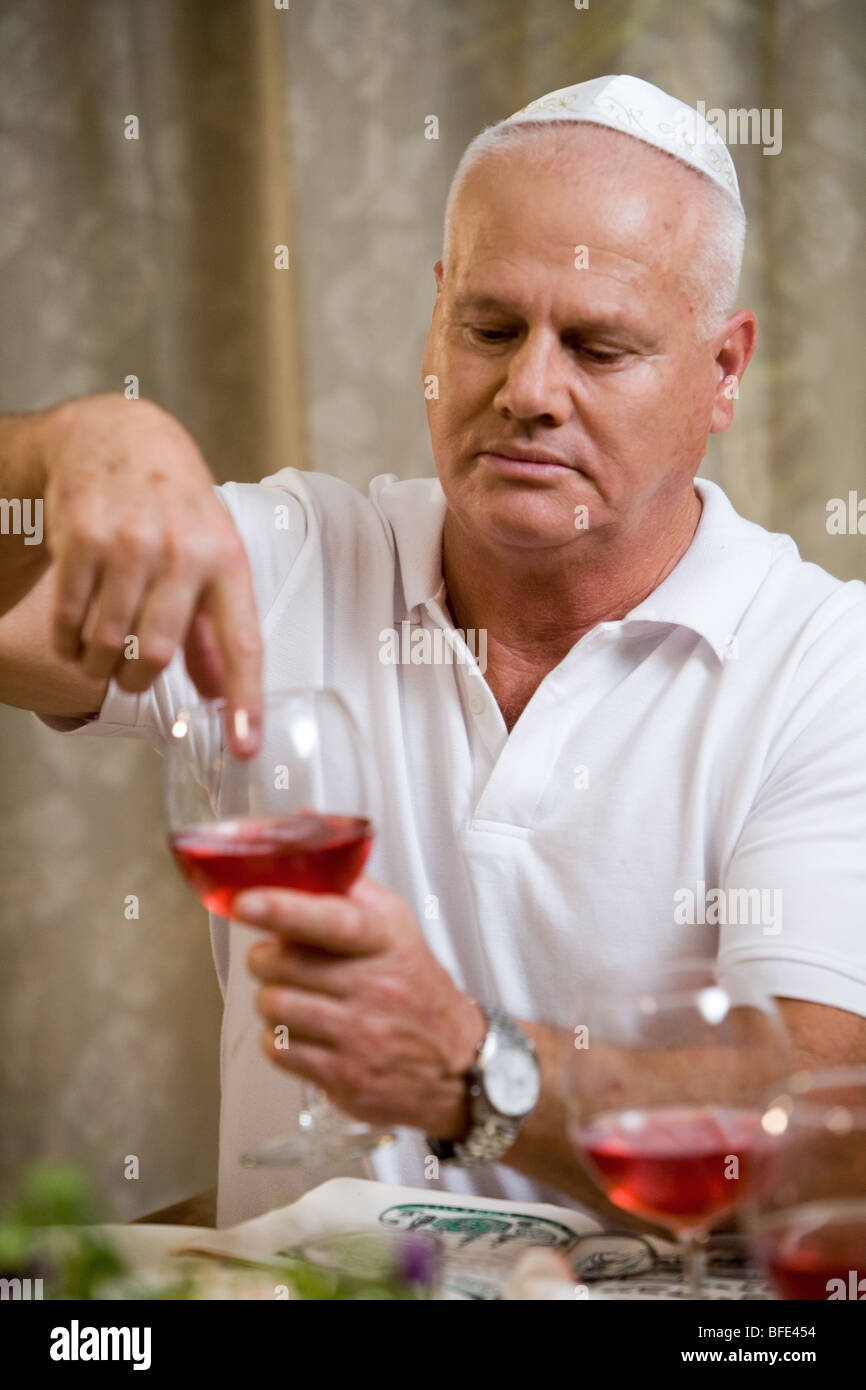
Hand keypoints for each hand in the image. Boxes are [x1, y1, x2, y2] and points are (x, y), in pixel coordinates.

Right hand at [37, 393, 261, 753]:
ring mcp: (131, 541)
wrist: (118, 435)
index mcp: (227, 561)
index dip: (245, 700)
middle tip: (128, 680)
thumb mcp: (211, 556)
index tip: (244, 745)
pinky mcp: (82, 534)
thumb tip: (218, 695)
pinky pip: (68, 616)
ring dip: (96, 663)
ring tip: (97, 655)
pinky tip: (71, 631)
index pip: (242, 643)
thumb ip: (213, 629)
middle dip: (136, 682)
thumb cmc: (175, 505)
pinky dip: (65, 639)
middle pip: (156, 653)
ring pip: (106, 640)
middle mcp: (183, 551)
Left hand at [235, 876, 485, 1136]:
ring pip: (273, 1005)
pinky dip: (277, 1039)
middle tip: (277, 960)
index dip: (285, 908)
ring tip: (293, 998)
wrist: (454, 1060)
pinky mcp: (344, 1076)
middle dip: (266, 959)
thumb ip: (350, 892)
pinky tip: (300, 1032)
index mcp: (385, 941)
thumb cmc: (413, 984)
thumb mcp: (396, 926)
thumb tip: (300, 861)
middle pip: (284, 964)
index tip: (246, 902)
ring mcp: (359, 1035)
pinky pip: (278, 1049)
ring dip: (272, 999)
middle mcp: (375, 987)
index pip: (333, 919)